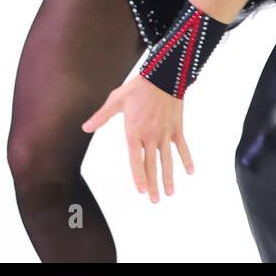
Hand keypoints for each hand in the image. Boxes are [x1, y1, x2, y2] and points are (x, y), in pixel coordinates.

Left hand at [82, 76, 193, 202]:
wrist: (162, 75)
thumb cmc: (137, 88)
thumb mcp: (116, 100)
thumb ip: (102, 116)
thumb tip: (85, 127)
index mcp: (134, 132)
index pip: (135, 160)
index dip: (138, 176)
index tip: (141, 190)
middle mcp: (151, 136)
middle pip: (152, 165)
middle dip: (153, 184)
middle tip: (155, 200)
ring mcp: (165, 133)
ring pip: (167, 160)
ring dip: (169, 178)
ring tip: (169, 193)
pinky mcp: (177, 128)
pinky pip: (182, 147)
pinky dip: (187, 159)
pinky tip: (190, 172)